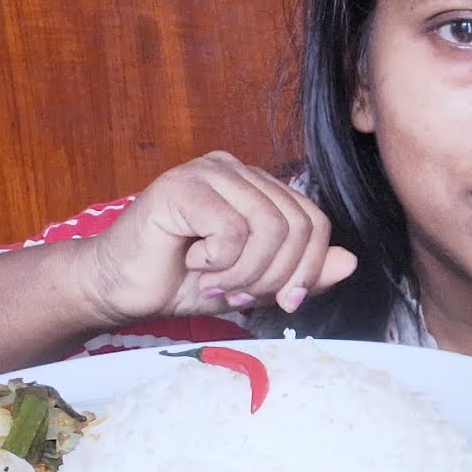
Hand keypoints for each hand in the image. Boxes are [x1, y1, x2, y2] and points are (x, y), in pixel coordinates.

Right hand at [77, 151, 357, 324]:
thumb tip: (351, 263)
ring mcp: (209, 171)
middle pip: (297, 224)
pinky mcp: (182, 185)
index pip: (315, 220)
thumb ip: (301, 274)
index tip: (284, 302)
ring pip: (269, 227)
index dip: (308, 268)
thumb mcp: (256, 285)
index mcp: (259, 187)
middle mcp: (237, 170)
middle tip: (241, 295)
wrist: (121, 288)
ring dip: (246, 272)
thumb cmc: (183, 282)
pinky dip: (220, 262)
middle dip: (276, 276)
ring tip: (217, 282)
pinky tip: (193, 263)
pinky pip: (232, 230)